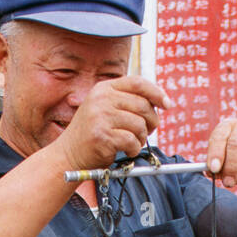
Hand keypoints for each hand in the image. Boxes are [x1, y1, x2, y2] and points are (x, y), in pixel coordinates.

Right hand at [57, 76, 171, 168]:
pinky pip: (132, 141)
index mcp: (104, 88)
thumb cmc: (93, 133)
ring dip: (141, 138)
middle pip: (143, 105)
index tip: (166, 104)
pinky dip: (134, 149)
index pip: (138, 83)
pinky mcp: (102, 135)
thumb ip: (126, 101)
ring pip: (139, 124)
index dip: (156, 93)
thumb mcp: (106, 108)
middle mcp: (102, 99)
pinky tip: (126, 151)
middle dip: (152, 121)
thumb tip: (159, 102)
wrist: (70, 153)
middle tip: (147, 132)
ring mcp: (101, 116)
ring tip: (133, 143)